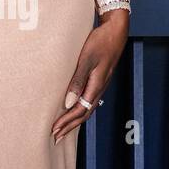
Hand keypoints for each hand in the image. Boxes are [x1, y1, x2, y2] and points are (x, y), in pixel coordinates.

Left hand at [51, 13, 128, 143]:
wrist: (115, 31)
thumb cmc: (99, 42)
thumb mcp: (86, 60)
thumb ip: (77, 81)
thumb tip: (69, 103)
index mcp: (96, 86)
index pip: (80, 111)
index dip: (67, 122)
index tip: (53, 130)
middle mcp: (99, 88)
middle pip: (84, 114)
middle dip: (69, 126)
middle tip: (56, 137)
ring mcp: (100, 84)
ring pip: (87, 108)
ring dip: (74, 120)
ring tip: (63, 128)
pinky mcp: (99, 79)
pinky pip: (89, 100)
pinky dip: (80, 109)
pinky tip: (74, 110)